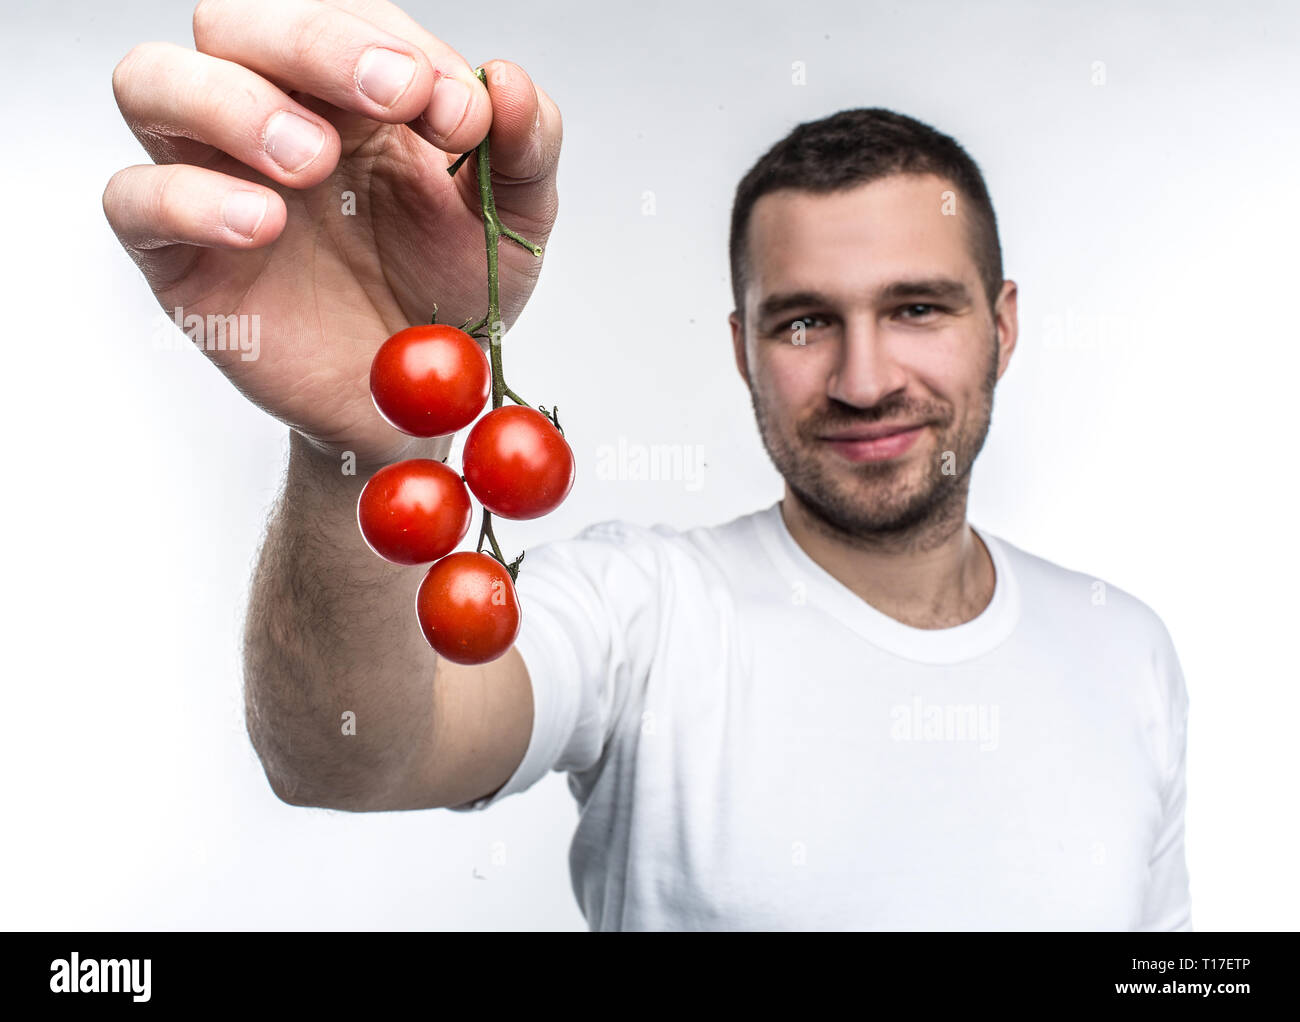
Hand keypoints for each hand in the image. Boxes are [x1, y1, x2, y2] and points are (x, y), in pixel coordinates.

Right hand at [103, 0, 561, 466]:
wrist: (413, 403)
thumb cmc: (445, 297)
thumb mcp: (513, 225)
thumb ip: (525, 151)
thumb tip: (508, 84)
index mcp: (351, 96)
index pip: (344, 18)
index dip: (395, 44)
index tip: (459, 111)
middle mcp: (271, 117)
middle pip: (236, 22)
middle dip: (315, 42)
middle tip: (391, 96)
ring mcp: (214, 178)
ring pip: (152, 81)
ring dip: (232, 102)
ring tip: (310, 161)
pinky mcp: (178, 256)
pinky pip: (134, 200)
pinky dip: (188, 198)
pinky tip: (263, 225)